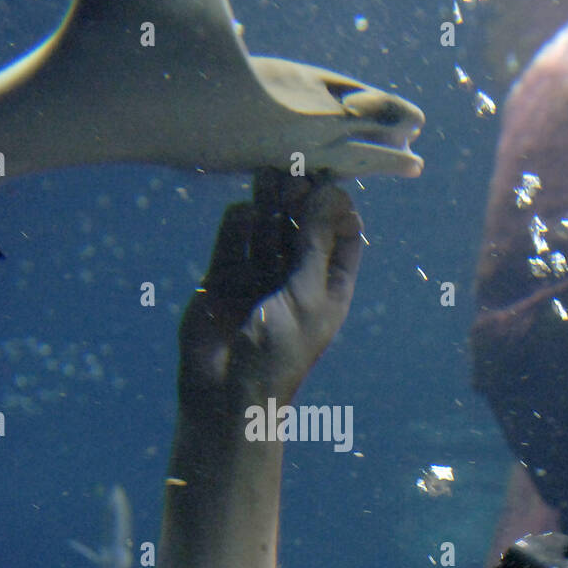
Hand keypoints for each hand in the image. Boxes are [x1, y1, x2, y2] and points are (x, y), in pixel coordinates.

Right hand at [178, 170, 362, 416]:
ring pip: (268, 228)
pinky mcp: (224, 278)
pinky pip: (235, 240)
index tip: (328, 184)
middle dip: (299, 199)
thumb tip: (330, 193)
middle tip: (292, 173)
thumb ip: (314, 244)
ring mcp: (259, 277)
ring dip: (269, 204)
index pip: (343, 236)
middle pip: (303, 226)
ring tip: (267, 175)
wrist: (224, 394)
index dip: (338, 208)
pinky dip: (240, 224)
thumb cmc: (278, 352)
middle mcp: (296, 280)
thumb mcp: (306, 296)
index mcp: (330, 288)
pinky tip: (246, 214)